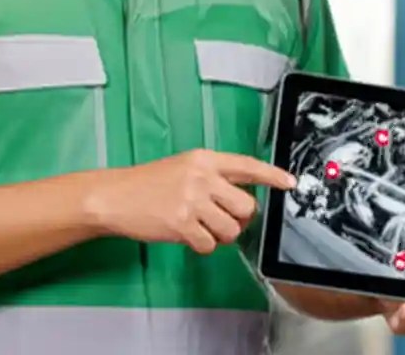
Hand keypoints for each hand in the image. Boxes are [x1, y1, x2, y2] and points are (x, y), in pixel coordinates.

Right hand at [85, 149, 295, 254]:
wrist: (114, 196)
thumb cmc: (148, 184)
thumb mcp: (184, 168)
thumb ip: (212, 178)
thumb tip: (242, 202)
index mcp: (204, 159)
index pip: (247, 166)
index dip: (272, 176)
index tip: (289, 183)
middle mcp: (201, 177)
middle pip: (246, 207)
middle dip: (238, 220)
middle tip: (219, 219)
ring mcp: (192, 200)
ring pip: (231, 230)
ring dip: (219, 235)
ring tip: (199, 227)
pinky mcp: (181, 223)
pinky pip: (210, 245)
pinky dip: (202, 246)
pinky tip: (186, 235)